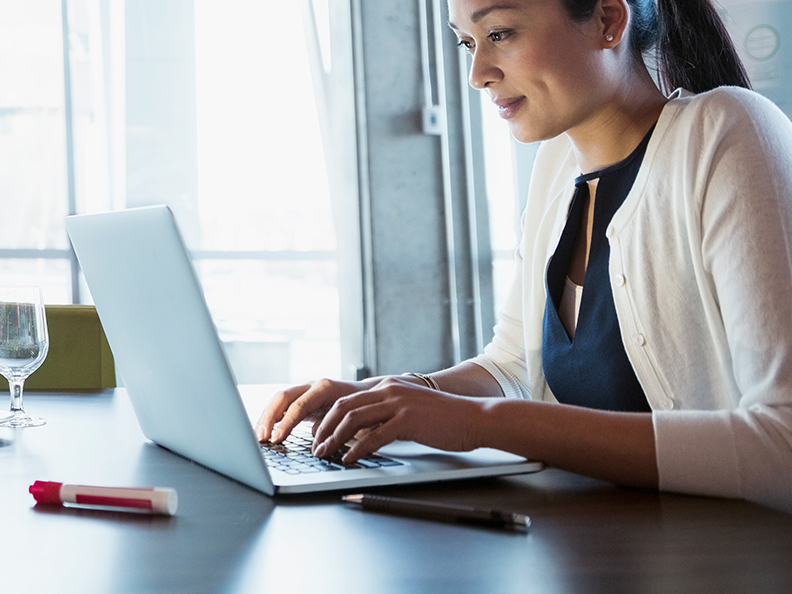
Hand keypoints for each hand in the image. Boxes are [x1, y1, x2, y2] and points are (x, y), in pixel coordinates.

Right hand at [255, 378, 377, 442]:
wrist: (371, 396)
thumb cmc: (366, 409)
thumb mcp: (358, 420)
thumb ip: (341, 430)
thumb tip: (324, 446)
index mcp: (327, 388)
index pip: (301, 404)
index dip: (287, 422)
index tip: (277, 439)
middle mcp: (313, 387)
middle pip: (283, 398)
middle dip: (269, 418)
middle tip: (261, 439)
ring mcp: (306, 392)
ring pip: (279, 401)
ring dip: (266, 419)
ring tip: (258, 439)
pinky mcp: (302, 401)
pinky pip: (282, 408)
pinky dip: (271, 420)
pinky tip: (265, 434)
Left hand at [311, 376, 485, 462]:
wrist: (474, 418)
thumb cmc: (444, 420)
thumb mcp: (409, 410)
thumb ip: (387, 415)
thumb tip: (363, 431)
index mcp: (388, 387)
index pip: (347, 400)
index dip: (327, 419)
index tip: (318, 435)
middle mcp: (389, 390)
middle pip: (343, 407)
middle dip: (324, 429)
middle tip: (316, 448)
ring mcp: (399, 403)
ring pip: (354, 419)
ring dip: (335, 439)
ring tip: (326, 455)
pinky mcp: (408, 420)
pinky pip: (375, 435)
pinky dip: (358, 449)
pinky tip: (350, 459)